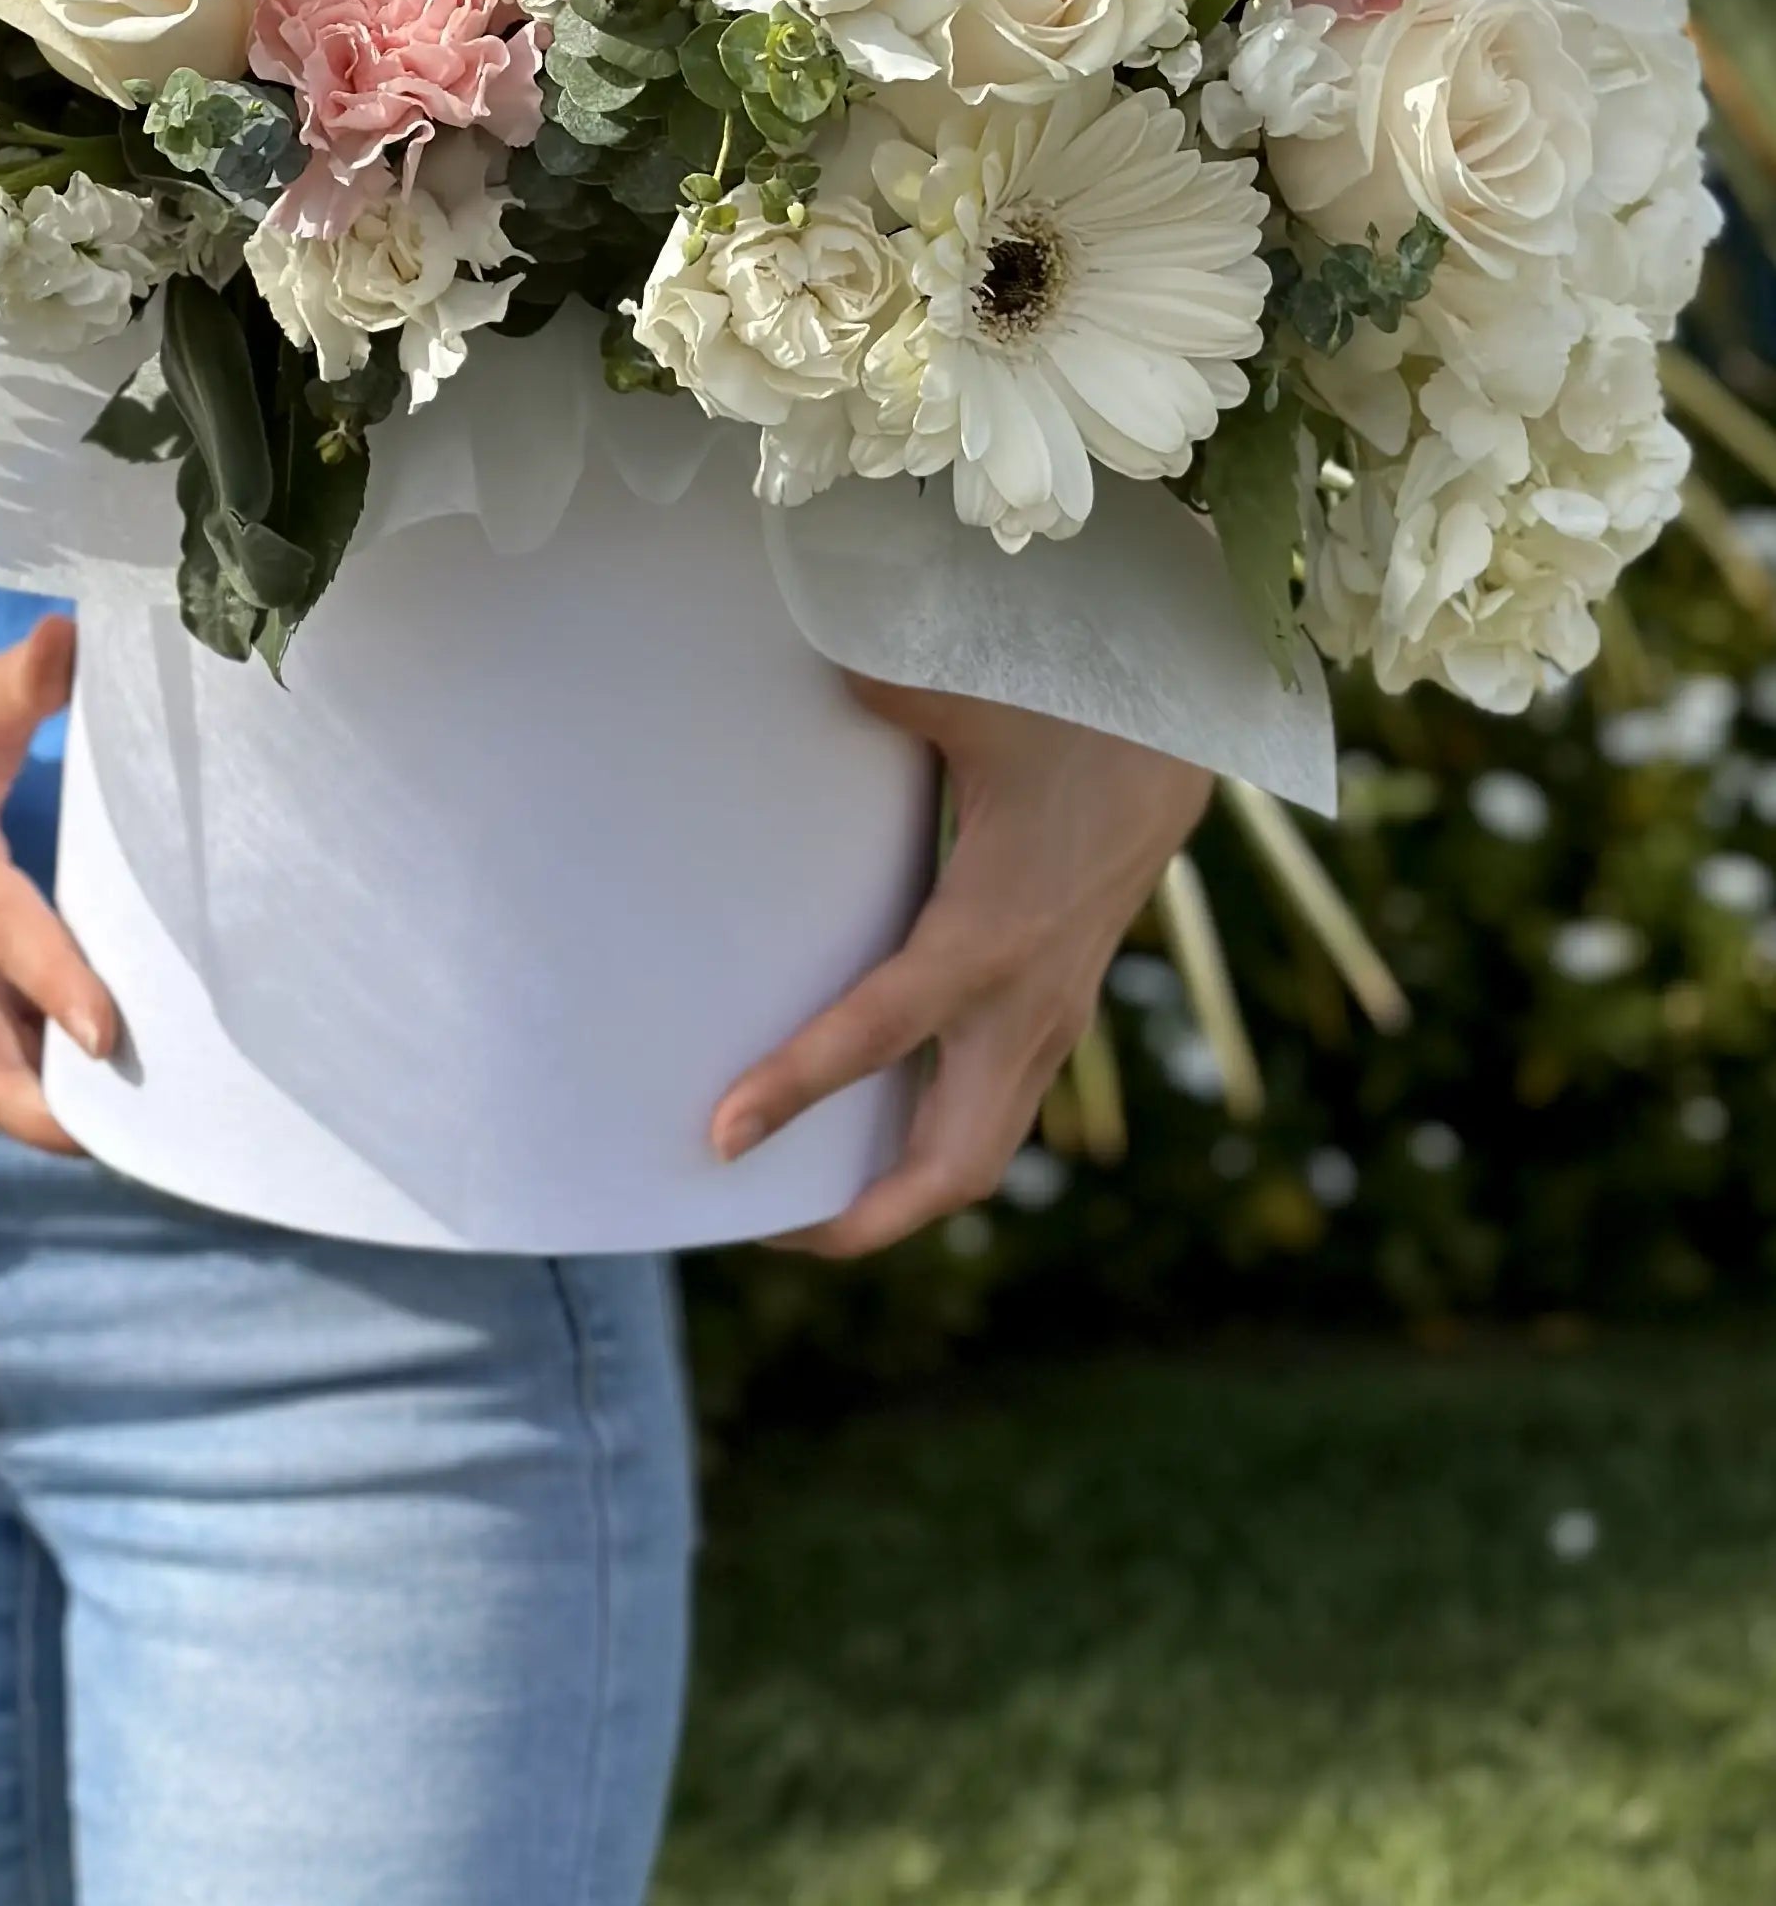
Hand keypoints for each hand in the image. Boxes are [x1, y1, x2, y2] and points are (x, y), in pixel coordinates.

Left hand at [710, 682, 1210, 1258]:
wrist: (1186, 728)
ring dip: (896, 1193)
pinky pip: (991, 1106)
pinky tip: (857, 1121)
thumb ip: (877, 691)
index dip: (797, 1088)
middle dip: (858, 1219)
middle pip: (952, 1166)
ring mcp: (1051, 1013)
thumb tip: (805, 680)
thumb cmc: (1072, 707)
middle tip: (750, 1225)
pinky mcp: (1055, 1005)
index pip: (882, 1034)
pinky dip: (927, 1137)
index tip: (720, 1138)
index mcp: (996, 931)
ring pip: (979, 1152)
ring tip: (789, 1199)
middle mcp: (1028, 999)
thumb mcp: (970, 686)